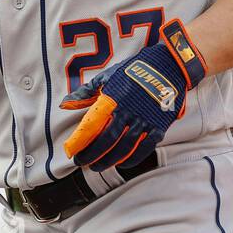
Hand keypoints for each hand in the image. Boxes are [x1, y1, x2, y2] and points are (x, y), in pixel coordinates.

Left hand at [61, 19, 205, 171]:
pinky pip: (143, 149)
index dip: (79, 141)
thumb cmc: (133, 70)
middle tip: (81, 162)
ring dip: (108, 161)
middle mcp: (127, 112)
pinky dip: (131, 160)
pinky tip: (121, 164)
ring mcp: (144, 121)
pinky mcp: (158, 127)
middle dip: (91, 155)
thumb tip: (64, 104)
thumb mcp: (107, 76)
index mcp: (112, 98)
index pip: (91, 126)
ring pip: (123, 149)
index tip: (70, 151)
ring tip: (97, 166)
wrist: (168, 66)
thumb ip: (85, 92)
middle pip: (105, 141)